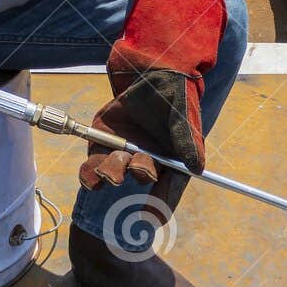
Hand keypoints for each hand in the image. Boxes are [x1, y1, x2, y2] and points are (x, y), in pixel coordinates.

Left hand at [78, 0, 224, 209]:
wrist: (149, 68)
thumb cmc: (173, 91)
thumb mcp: (182, 114)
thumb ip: (186, 140)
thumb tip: (197, 167)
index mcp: (170, 160)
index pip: (167, 190)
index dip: (159, 206)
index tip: (149, 218)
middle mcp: (146, 160)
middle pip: (137, 183)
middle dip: (132, 180)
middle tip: (130, 170)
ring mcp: (122, 152)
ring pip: (113, 175)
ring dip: (109, 176)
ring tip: (107, 171)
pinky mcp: (102, 143)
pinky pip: (93, 165)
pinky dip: (89, 172)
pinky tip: (89, 173)